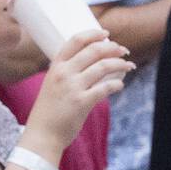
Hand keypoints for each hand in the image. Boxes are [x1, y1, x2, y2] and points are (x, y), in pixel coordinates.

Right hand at [22, 29, 132, 158]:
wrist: (42, 135)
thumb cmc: (48, 111)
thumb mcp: (51, 85)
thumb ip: (67, 73)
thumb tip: (93, 64)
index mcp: (55, 67)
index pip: (75, 41)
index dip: (93, 34)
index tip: (106, 34)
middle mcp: (63, 73)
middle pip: (94, 50)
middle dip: (113, 48)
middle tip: (123, 50)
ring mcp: (72, 87)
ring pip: (104, 66)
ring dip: (120, 64)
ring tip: (129, 65)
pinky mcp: (82, 102)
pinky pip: (106, 88)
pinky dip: (117, 84)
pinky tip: (120, 85)